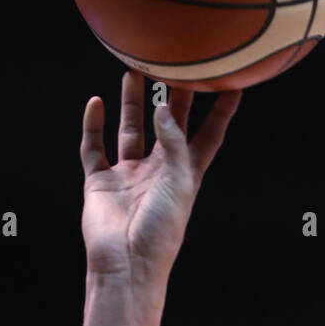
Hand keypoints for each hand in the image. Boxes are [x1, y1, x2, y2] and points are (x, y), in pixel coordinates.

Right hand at [80, 71, 241, 285]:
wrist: (126, 263)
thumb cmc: (160, 231)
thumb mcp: (178, 183)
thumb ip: (173, 143)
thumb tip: (163, 108)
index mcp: (185, 175)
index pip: (208, 136)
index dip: (221, 112)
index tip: (232, 83)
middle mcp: (158, 171)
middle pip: (167, 125)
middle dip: (171, 96)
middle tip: (173, 62)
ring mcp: (128, 175)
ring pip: (130, 130)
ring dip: (132, 103)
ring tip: (133, 71)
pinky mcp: (100, 181)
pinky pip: (93, 147)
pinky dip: (92, 125)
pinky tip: (95, 103)